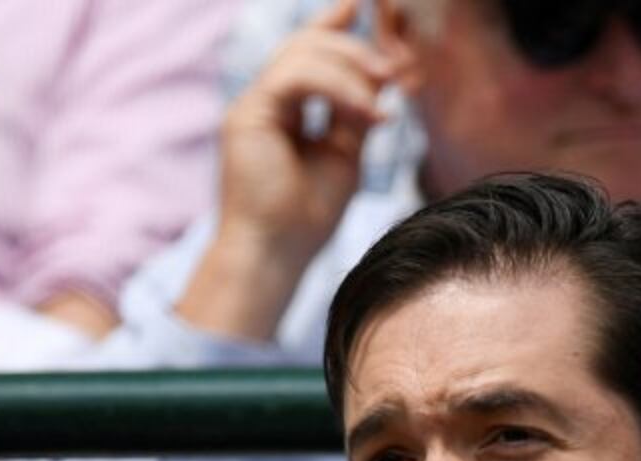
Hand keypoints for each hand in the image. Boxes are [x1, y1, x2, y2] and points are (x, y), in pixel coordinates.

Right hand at [179, 0, 401, 342]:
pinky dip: (337, 88)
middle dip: (354, 49)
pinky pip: (294, 78)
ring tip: (382, 93)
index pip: (306, 56)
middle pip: (306, 47)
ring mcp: (252, 106)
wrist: (274, 255)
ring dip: (351, 68)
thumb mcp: (344, 159)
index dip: (332, 26)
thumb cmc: (305, 219)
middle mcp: (264, 103)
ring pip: (301, 55)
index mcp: (284, 112)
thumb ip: (356, 119)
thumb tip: (383, 84)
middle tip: (392, 69)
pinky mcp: (248, 115)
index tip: (361, 5)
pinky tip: (366, 112)